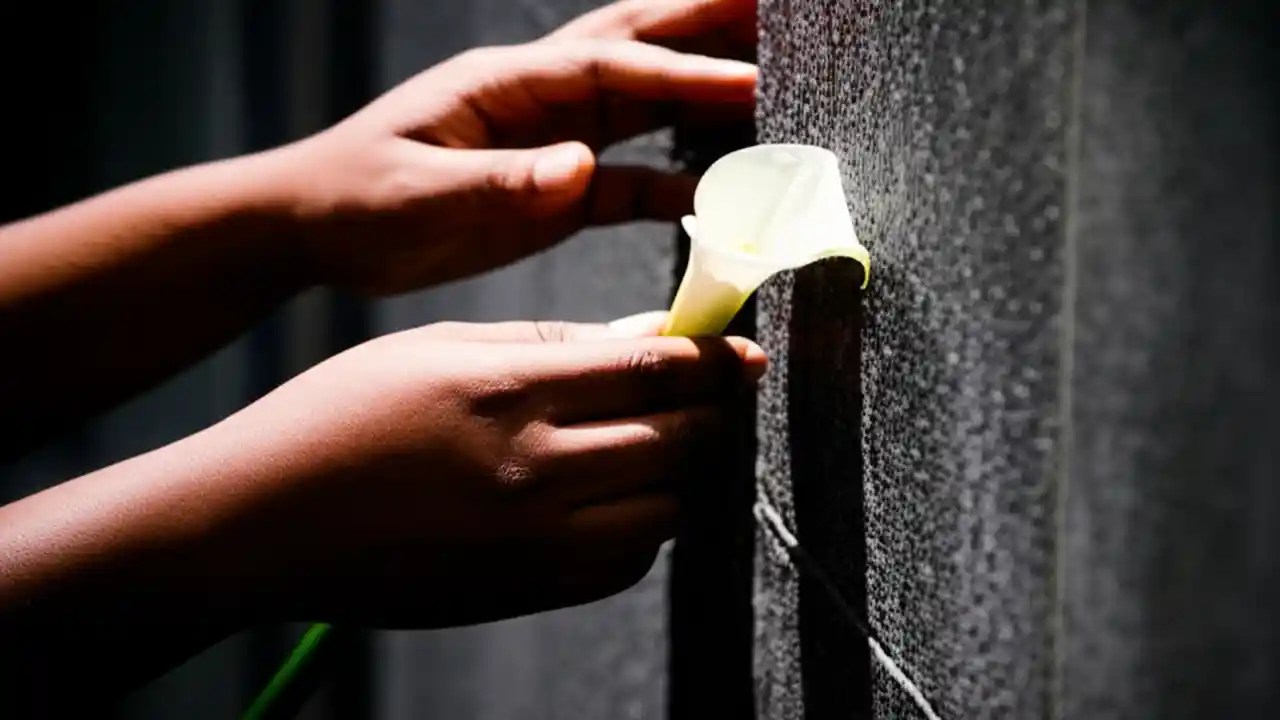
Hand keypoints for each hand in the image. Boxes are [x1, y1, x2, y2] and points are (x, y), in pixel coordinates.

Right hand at [197, 314, 765, 625]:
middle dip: (710, 413)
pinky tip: (614, 501)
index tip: (746, 355)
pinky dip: (642, 530)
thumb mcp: (438, 348)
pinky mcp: (522, 591)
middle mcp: (531, 467)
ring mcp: (530, 540)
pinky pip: (624, 564)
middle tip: (713, 398)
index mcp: (507, 389)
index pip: (655, 371)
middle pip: (677, 439)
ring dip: (678, 474)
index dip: (715, 360)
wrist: (262, 523)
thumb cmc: (340, 417)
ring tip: (658, 447)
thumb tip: (640, 339)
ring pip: (665, 508)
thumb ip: (547, 343)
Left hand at [277, 0, 756, 293]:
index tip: (751, 83)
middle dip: (711, 26)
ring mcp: (551, 141)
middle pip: (640, 46)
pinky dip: (677, 187)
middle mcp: (537, 98)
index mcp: (503, 84)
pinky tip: (722, 201)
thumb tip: (581, 168)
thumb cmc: (354, 200)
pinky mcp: (553, 190)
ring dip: (706, 95)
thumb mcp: (416, 195)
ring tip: (777, 88)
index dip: (683, 74)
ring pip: (645, 104)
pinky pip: (630, 182)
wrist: (315, 229)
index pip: (610, 69)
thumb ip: (499, 182)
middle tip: (786, 15)